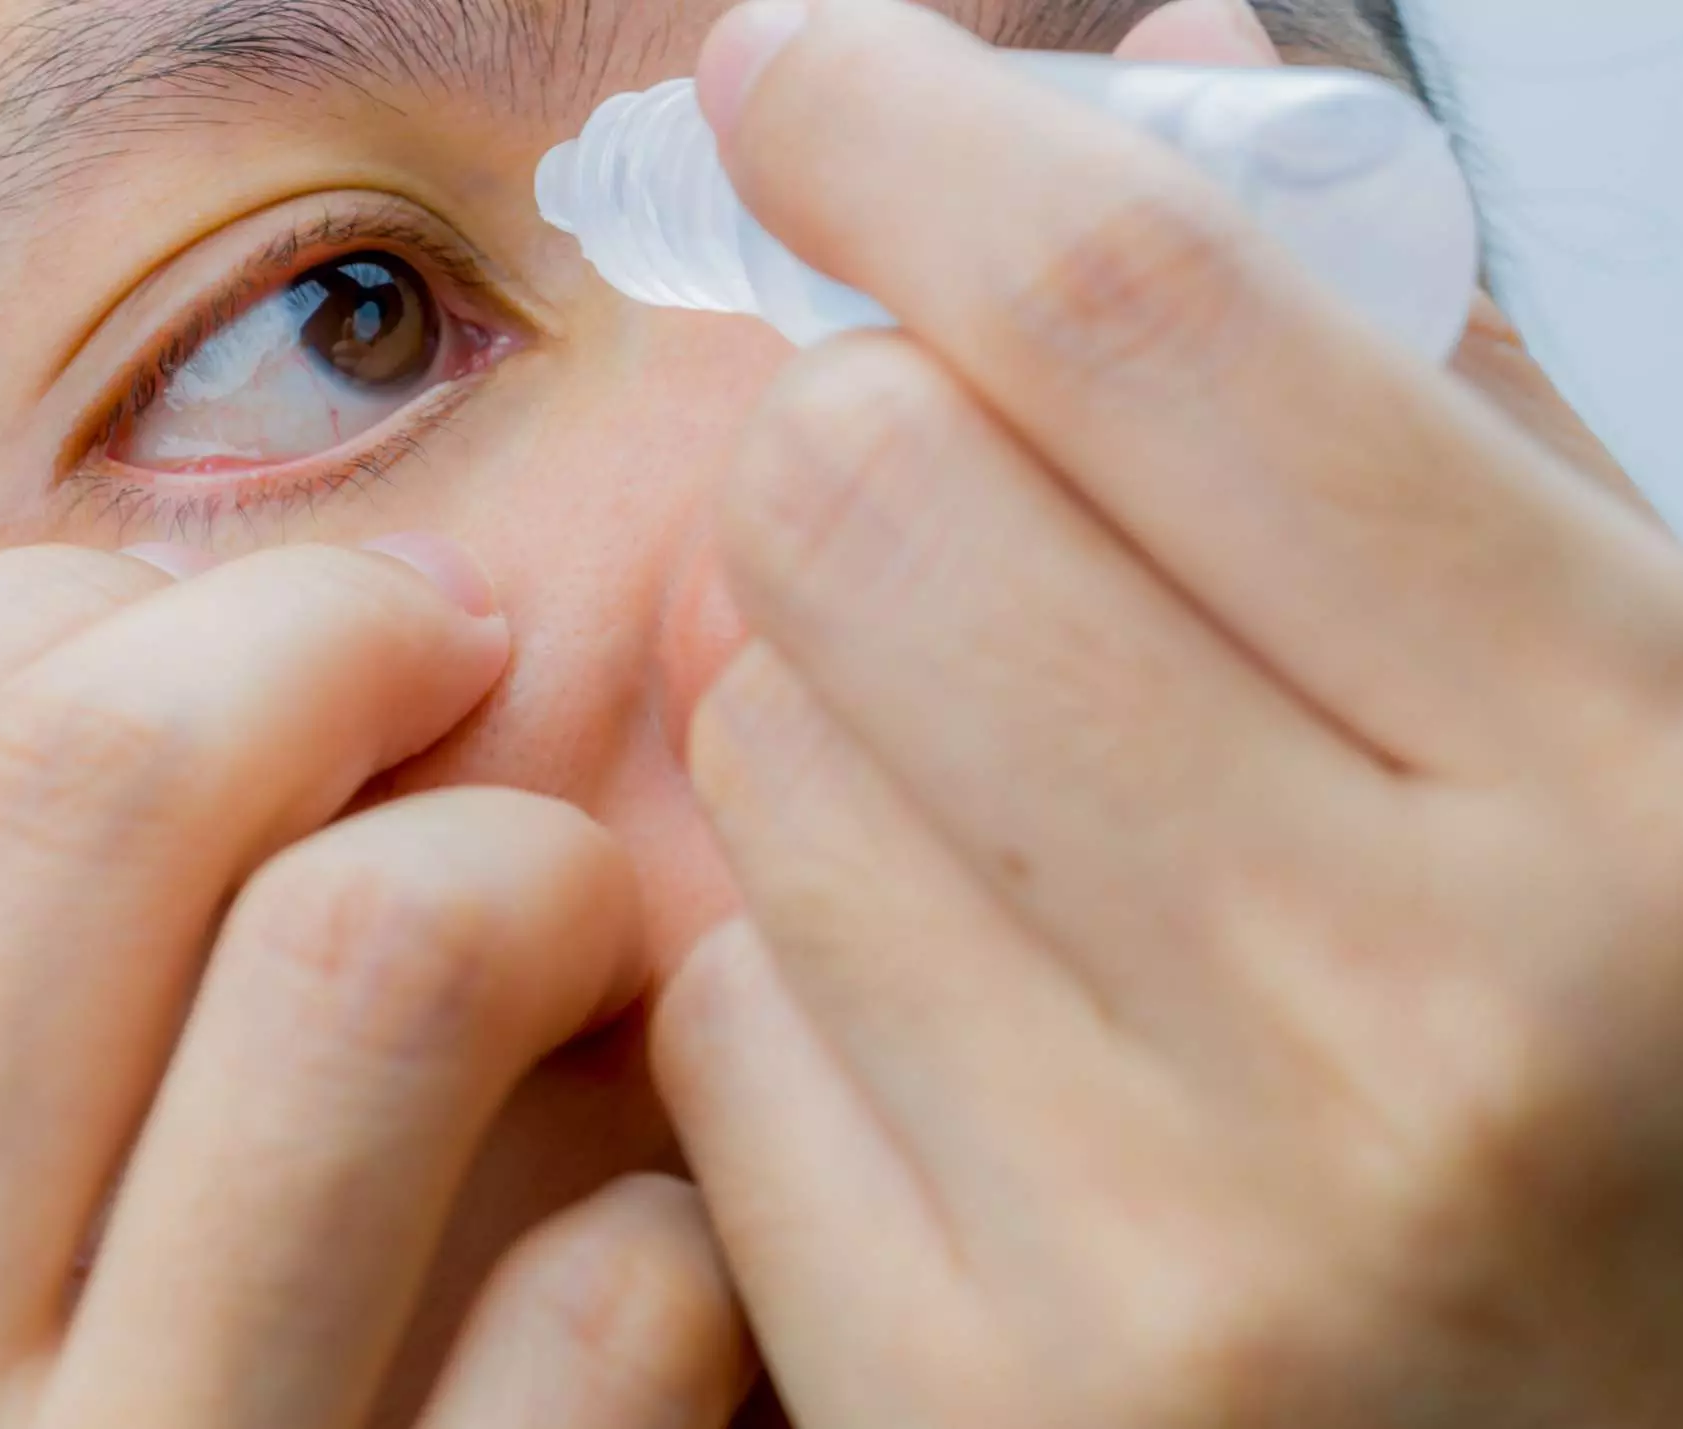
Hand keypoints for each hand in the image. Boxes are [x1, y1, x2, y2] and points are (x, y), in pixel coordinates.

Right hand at [0, 540, 749, 1428]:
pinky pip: (592, 1314)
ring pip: (368, 969)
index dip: (37, 628)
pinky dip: (664, 1220)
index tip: (196, 627)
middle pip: (99, 793)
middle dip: (323, 639)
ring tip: (579, 901)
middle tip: (460, 648)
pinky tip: (658, 1246)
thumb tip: (67, 763)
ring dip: (532, 870)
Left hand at [654, 0, 1682, 1424]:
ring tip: (1010, 831)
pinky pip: (718, 1017)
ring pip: (757, 757)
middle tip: (934, 497)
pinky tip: (963, 1044)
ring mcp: (1168, 1250)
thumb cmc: (1626, 1096)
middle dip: (851, 440)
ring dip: (828, 725)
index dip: (910, 133)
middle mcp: (1403, 1023)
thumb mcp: (1643, 731)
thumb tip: (1157, 83)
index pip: (1141, 319)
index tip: (800, 76)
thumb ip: (1420, 403)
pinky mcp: (968, 1406)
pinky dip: (797, 976)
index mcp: (1621, 789)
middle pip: (864, 503)